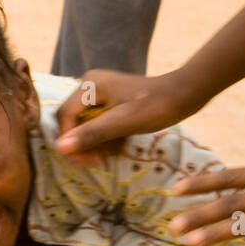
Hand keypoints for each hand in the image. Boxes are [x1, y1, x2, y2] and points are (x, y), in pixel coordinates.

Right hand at [56, 69, 202, 166]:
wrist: (184, 94)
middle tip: (100, 161)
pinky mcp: (108, 100)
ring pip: (84, 124)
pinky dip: (105, 136)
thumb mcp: (123, 123)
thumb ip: (92, 134)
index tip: (88, 160)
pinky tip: (120, 142)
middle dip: (85, 143)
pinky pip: (96, 122)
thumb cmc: (156, 107)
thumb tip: (60, 148)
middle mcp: (88, 85)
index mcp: (88, 85)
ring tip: (116, 150)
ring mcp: (98, 92)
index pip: (64, 117)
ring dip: (96, 142)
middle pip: (72, 121)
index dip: (70, 141)